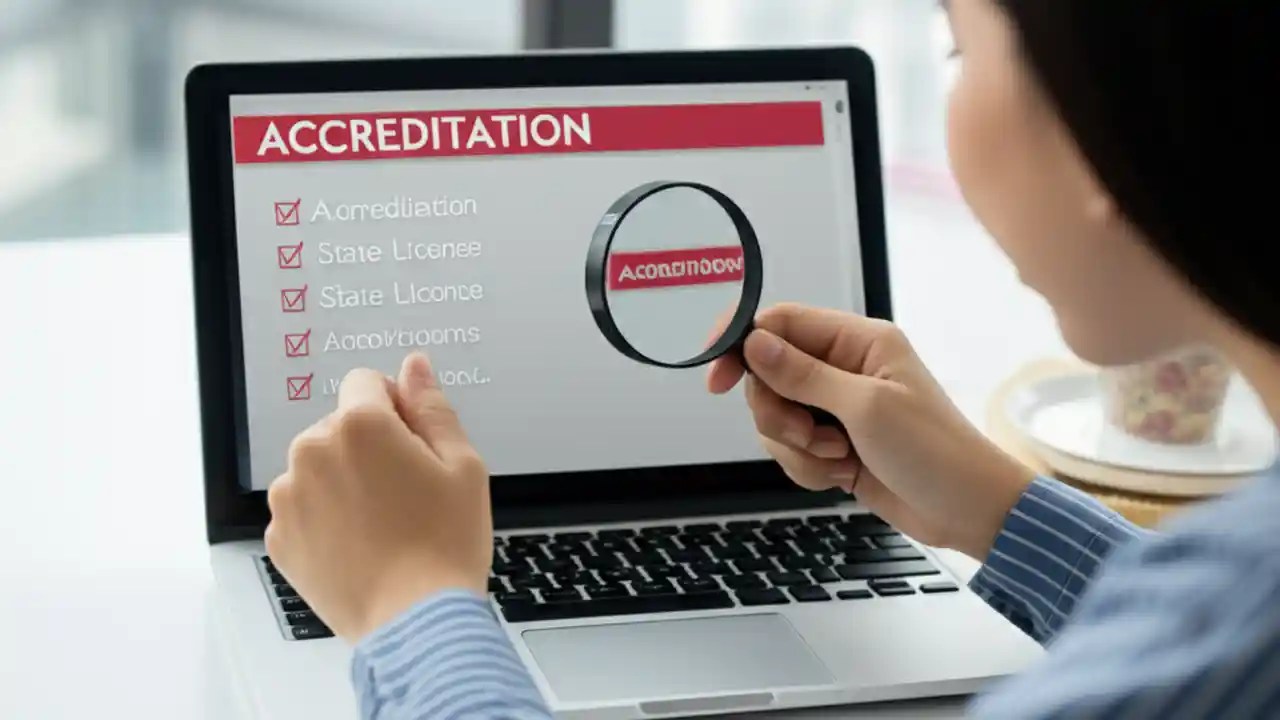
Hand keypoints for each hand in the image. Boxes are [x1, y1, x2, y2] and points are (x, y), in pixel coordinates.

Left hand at [265, 352, 491, 641]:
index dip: (398, 409)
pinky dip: (327, 518)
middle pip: (341, 424)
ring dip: (345, 480)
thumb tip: (415, 367)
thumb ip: (432, 405)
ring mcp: (289, 497)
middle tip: (407, 493)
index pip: (367, 382)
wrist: (415, 623)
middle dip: (370, 446)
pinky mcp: (280, 536)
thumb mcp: (461, 464)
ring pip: (320, 466)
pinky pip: (304, 507)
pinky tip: (361, 543)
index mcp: (359, 425)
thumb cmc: (445, 547)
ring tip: (384, 523)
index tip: (414, 446)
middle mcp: (312, 452)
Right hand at [708, 304, 1032, 559]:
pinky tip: (843, 476)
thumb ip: (803, 374)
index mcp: (859, 342)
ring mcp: (838, 408)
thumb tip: (754, 343)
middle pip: (769, 376)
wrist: (969, 512)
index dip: (743, 345)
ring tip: (838, 458)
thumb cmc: (936, 453)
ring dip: (795, 446)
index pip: (781, 323)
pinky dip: (807, 467)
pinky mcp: (834, 444)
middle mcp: (845, 368)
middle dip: (778, 413)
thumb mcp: (866, 409)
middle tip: (808, 433)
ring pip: (775, 417)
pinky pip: (791, 449)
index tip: (718, 378)